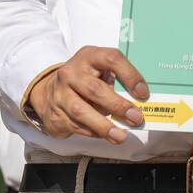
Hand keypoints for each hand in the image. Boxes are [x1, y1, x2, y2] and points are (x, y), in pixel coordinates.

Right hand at [27, 45, 148, 143]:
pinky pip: (75, 125)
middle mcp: (71, 73)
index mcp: (88, 56)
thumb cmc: (84, 79)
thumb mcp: (99, 70)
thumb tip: (139, 101)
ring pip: (81, 111)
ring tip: (120, 136)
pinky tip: (106, 135)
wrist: (49, 91)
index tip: (143, 93)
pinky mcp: (55, 113)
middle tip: (136, 117)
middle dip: (118, 105)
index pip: (111, 59)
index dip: (130, 75)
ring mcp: (60, 94)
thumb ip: (117, 80)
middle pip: (95, 89)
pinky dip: (93, 132)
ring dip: (104, 126)